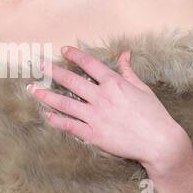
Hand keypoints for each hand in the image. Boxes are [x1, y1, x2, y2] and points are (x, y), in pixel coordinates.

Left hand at [27, 45, 188, 174]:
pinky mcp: (94, 135)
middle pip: (72, 81)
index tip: (64, 50)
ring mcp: (96, 116)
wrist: (160, 142)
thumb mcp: (143, 89)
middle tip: (38, 64)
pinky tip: (46, 115)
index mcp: (115, 84)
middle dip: (53, 71)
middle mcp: (102, 97)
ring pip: (65, 103)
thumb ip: (128, 71)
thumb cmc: (154, 115)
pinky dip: (56, 120)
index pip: (90, 64)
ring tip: (32, 89)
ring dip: (47, 96)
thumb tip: (124, 54)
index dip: (75, 55)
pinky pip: (70, 125)